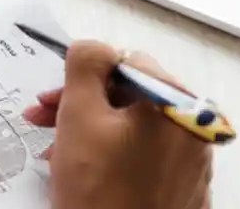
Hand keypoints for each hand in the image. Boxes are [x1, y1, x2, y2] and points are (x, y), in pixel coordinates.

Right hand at [24, 42, 212, 208]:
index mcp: (177, 105)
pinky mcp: (184, 193)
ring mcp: (194, 165)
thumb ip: (86, 66)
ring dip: (92, 131)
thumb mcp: (80, 117)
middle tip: (44, 117)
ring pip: (136, 129)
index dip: (84, 76)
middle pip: (132, 97)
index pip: (129, 63)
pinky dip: (114, 158)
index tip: (54, 95)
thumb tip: (93, 46)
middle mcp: (195, 130)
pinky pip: (147, 160)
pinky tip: (83, 172)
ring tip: (56, 151)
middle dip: (83, 104)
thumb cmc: (100, 194)